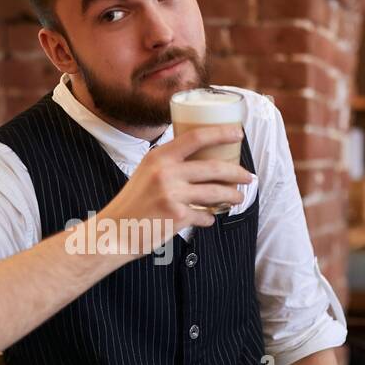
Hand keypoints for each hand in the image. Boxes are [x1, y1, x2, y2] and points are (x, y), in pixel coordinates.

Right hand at [94, 123, 252, 255]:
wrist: (115, 231)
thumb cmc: (132, 203)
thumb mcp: (146, 173)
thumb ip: (169, 164)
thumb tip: (200, 159)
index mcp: (159, 157)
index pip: (195, 136)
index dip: (221, 133)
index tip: (238, 133)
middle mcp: (166, 172)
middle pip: (213, 167)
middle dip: (237, 172)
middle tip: (248, 176)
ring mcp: (172, 194)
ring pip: (215, 192)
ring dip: (231, 196)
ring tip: (238, 197)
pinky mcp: (177, 216)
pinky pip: (204, 215)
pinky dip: (209, 218)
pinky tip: (208, 219)